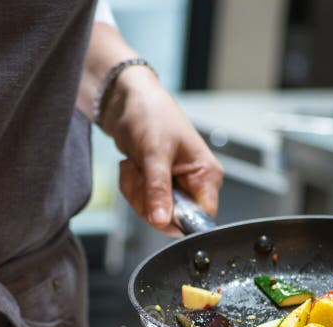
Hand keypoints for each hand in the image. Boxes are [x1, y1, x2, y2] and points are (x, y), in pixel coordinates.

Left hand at [100, 67, 223, 234]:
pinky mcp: (156, 187)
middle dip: (148, 199)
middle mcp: (193, 184)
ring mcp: (174, 187)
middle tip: (143, 172)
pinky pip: (141, 202)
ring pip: (152, 212)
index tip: (157, 207)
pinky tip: (134, 165)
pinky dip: (131, 185)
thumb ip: (158, 190)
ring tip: (138, 164)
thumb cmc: (150, 114)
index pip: (202, 217)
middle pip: (172, 219)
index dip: (179, 219)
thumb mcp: (154, 153)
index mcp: (206, 175)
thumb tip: (162, 221)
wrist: (125, 100)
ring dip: (136, 189)